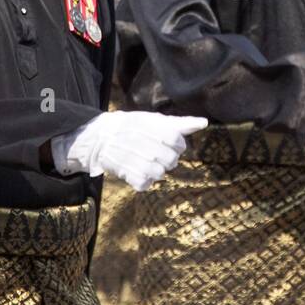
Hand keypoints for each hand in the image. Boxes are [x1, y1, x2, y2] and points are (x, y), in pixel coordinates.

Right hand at [54, 112, 207, 190]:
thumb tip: (204, 123)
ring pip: (160, 174)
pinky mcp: (125, 174)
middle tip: (156, 153)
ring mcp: (133, 159)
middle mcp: (141, 142)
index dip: (177, 145)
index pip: (177, 141)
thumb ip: (180, 123)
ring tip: (146, 162)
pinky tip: (137, 171)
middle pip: (171, 160)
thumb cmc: (133, 127)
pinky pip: (145, 184)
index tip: (169, 143)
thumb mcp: (154, 120)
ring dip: (157, 170)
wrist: (101, 136)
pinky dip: (143, 181)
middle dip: (168, 159)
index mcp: (150, 127)